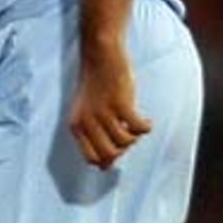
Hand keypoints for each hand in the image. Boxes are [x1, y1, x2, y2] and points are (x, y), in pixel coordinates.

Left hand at [69, 38, 152, 168]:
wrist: (100, 56)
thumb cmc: (96, 86)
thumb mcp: (87, 113)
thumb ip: (94, 137)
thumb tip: (105, 167)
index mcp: (76, 126)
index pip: (91, 158)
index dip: (108, 158)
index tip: (118, 149)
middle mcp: (87, 121)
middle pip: (110, 154)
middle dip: (123, 149)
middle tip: (128, 135)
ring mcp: (103, 113)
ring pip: (125, 142)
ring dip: (135, 136)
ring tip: (135, 123)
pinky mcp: (120, 103)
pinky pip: (138, 128)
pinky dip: (145, 127)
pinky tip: (146, 120)